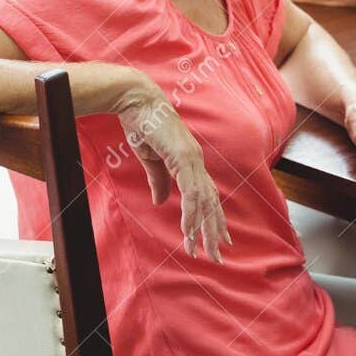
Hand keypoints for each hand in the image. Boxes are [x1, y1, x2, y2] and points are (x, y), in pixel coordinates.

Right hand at [114, 76, 230, 262]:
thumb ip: (159, 180)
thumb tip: (162, 202)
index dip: (213, 217)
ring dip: (203, 228)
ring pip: (204, 201)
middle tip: (219, 254)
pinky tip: (190, 230)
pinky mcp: (184, 158)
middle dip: (215, 230)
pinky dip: (192, 213)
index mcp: (190, 162)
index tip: (218, 238)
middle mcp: (196, 162)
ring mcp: (192, 160)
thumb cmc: (143, 125)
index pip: (206, 196)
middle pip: (211, 202)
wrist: (136, 101)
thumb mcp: (150, 159)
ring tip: (204, 251)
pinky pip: (191, 192)